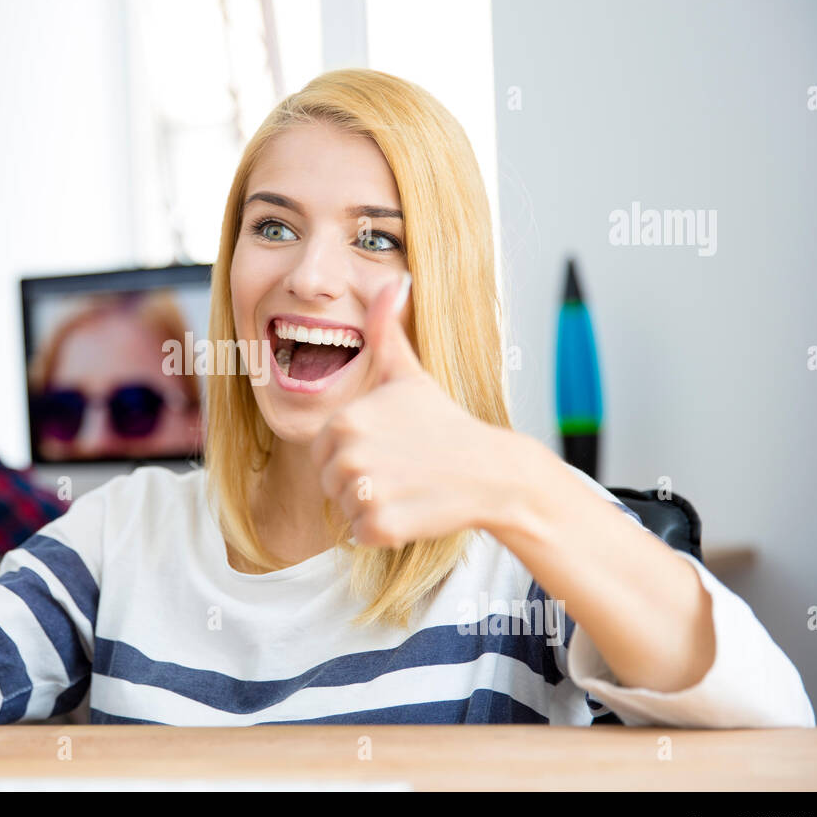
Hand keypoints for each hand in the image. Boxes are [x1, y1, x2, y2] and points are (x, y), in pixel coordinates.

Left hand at [310, 273, 511, 546]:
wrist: (492, 471)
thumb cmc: (445, 423)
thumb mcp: (408, 373)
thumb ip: (385, 329)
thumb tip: (391, 281)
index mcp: (344, 420)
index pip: (323, 451)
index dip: (355, 454)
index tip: (390, 449)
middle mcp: (347, 454)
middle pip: (331, 483)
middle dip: (362, 483)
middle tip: (403, 470)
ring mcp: (364, 491)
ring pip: (346, 510)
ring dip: (373, 506)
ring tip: (410, 487)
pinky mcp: (380, 526)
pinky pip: (362, 535)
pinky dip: (385, 531)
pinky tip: (414, 509)